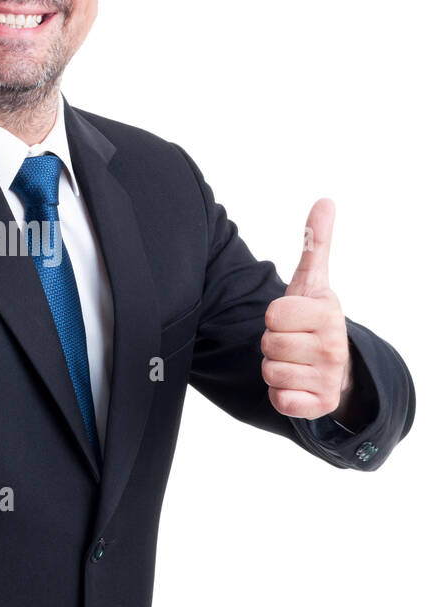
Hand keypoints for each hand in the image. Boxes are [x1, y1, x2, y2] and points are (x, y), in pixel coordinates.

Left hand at [261, 198, 351, 420]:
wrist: (337, 367)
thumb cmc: (314, 319)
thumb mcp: (314, 281)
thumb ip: (316, 243)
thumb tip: (324, 201)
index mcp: (328, 312)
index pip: (273, 314)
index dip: (275, 316)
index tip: (292, 318)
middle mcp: (334, 346)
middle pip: (268, 344)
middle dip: (273, 343)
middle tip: (292, 341)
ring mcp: (329, 378)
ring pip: (270, 372)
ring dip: (275, 368)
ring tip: (294, 361)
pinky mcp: (320, 405)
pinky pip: (280, 400)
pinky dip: (281, 395)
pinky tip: (297, 384)